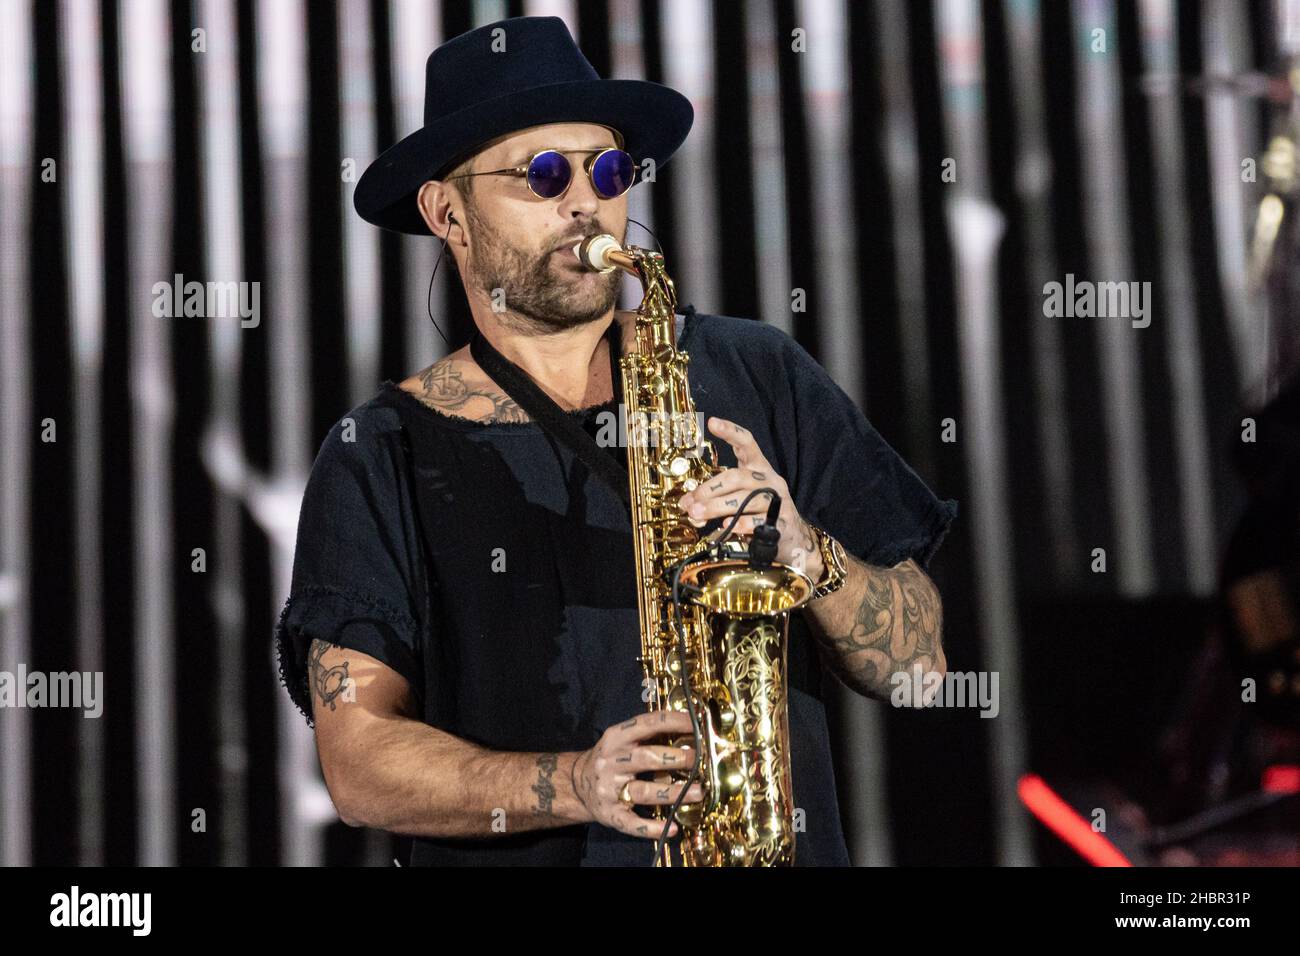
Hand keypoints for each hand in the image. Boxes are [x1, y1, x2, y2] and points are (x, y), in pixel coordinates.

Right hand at [570, 710, 703, 839]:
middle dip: (676, 758)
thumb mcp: (622, 740)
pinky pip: (633, 823)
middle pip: (646, 758)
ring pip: (644, 791)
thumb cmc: (611, 759)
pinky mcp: (609, 814)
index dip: (675, 722)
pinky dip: (653, 828)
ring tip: (698, 792)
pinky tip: (672, 828)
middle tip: (699, 760)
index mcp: (616, 737)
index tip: (698, 725)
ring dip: (673, 793)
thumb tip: (691, 730)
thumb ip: (649, 735)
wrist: (576, 784)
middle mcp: (611, 761)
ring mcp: (609, 789)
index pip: (648, 724)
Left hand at [677, 416, 823, 578]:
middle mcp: (770, 480)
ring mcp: (779, 501)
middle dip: (710, 489)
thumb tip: (688, 506)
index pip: (746, 443)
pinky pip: (760, 521)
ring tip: (698, 515)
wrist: (792, 539)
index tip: (712, 422)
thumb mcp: (737, 500)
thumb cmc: (760, 514)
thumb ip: (715, 499)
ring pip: (746, 499)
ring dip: (717, 507)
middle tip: (690, 503)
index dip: (731, 431)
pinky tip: (726, 527)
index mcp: (758, 468)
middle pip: (737, 477)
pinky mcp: (783, 523)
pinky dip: (741, 524)